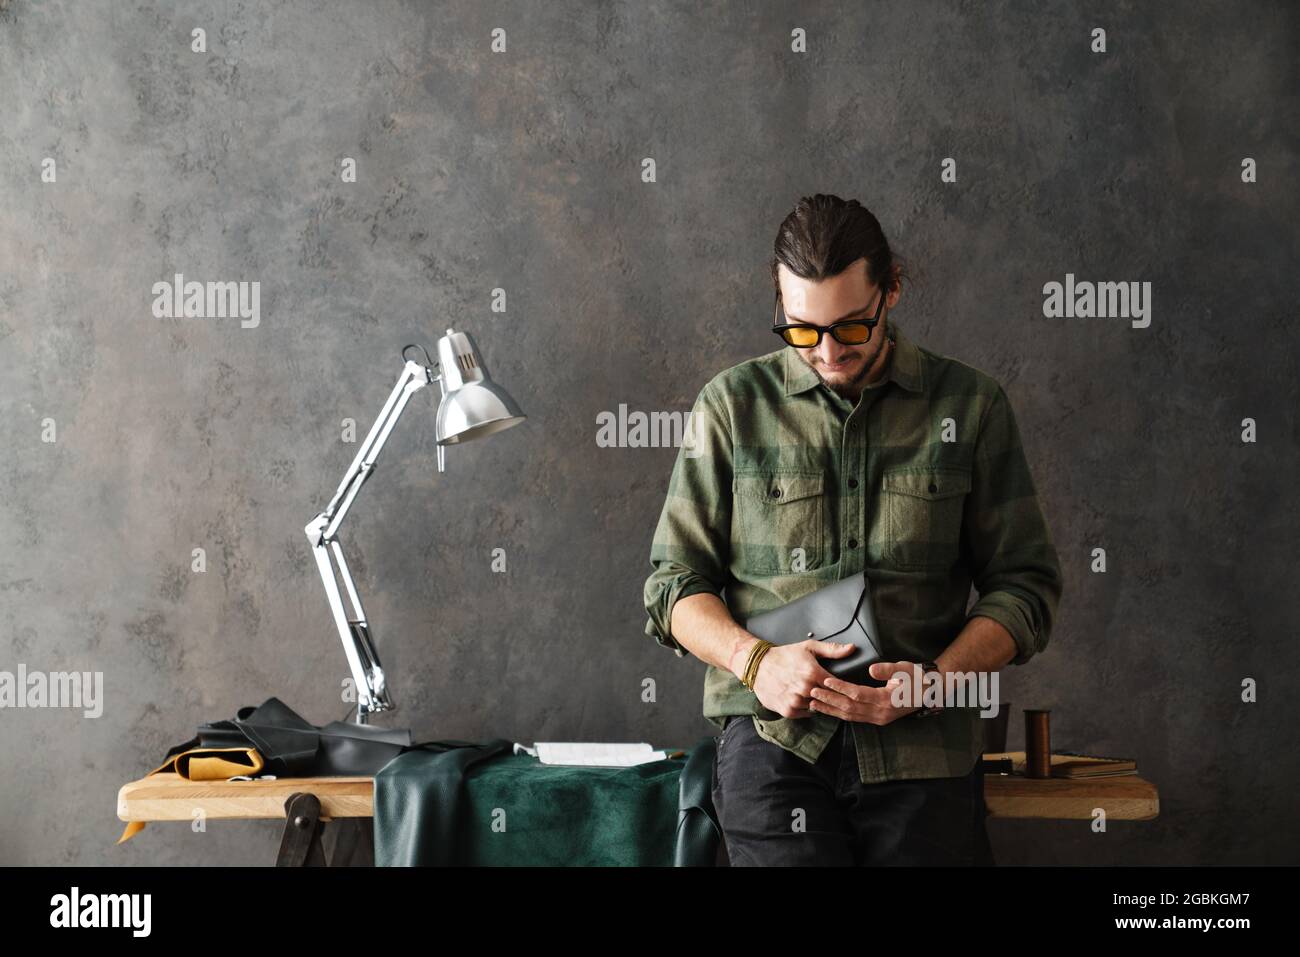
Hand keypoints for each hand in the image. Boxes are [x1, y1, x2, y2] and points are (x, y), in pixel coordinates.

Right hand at [743, 638, 857, 718]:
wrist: (758, 665)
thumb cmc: (784, 655)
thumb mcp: (808, 647)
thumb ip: (832, 650)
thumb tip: (852, 648)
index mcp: (813, 672)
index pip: (837, 686)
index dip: (841, 687)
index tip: (843, 688)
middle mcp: (805, 688)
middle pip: (827, 698)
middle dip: (829, 695)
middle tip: (826, 691)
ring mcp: (795, 701)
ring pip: (816, 706)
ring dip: (816, 702)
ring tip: (809, 692)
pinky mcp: (787, 710)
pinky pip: (804, 714)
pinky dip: (804, 708)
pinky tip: (800, 697)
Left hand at [808, 660, 922, 725]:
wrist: (929, 693)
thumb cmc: (916, 678)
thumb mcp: (905, 669)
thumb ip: (888, 670)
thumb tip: (872, 670)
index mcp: (887, 699)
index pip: (858, 694)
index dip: (841, 688)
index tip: (826, 681)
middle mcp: (881, 712)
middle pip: (850, 707)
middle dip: (830, 700)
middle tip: (812, 692)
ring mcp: (879, 718)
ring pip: (850, 716)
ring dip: (831, 710)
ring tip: (814, 703)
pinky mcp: (877, 719)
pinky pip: (855, 718)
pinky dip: (839, 714)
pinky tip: (828, 710)